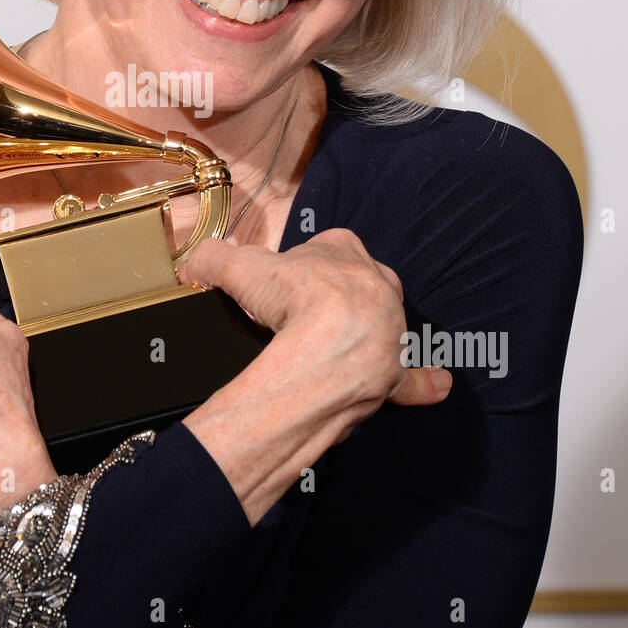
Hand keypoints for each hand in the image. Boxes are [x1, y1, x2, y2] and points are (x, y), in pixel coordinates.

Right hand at [177, 229, 450, 525]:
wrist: (327, 349)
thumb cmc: (293, 301)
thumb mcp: (241, 268)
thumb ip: (213, 259)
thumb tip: (192, 262)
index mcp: (344, 252)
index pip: (331, 244)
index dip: (305, 261)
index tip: (285, 277)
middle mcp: (377, 284)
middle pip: (362, 282)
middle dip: (340, 294)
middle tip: (305, 313)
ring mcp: (391, 328)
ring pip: (386, 323)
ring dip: (371, 332)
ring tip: (336, 347)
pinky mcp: (395, 371)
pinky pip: (413, 377)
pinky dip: (422, 383)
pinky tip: (435, 384)